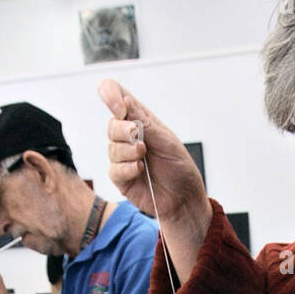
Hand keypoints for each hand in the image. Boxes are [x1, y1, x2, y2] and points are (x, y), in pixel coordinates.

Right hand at [99, 79, 209, 227]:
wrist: (184, 198)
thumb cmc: (179, 167)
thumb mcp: (166, 141)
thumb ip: (144, 123)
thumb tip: (124, 99)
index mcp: (140, 120)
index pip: (116, 96)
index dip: (110, 95)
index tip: (120, 108)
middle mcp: (128, 137)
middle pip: (112, 124)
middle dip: (123, 131)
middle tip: (139, 140)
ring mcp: (123, 157)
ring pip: (112, 148)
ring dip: (129, 152)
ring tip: (145, 158)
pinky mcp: (120, 177)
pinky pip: (114, 169)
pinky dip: (127, 168)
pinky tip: (140, 170)